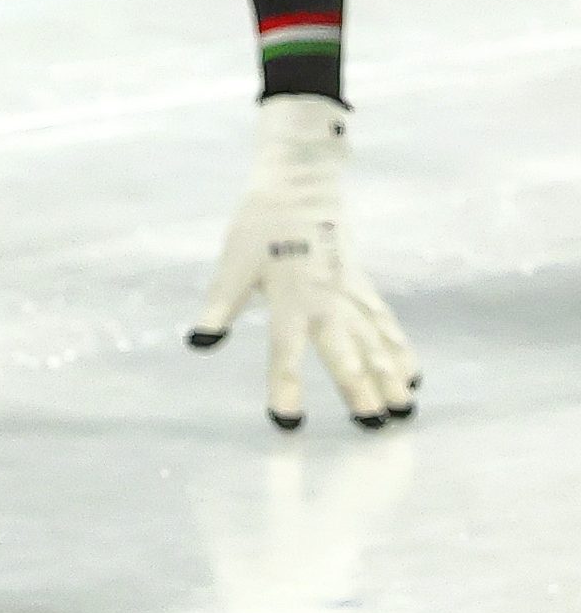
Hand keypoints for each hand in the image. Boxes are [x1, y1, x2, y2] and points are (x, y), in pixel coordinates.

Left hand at [189, 93, 415, 429]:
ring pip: (374, 342)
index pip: (284, 352)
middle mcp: (326, 300)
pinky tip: (412, 376)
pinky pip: (385, 323)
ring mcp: (349, 293)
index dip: (285, 387)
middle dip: (360, 390)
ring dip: (390, 376)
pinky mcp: (361, 285)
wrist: (300, 186)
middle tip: (375, 426)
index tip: (288, 421)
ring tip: (404, 410)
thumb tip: (200, 344)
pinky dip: (400, 349)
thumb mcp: (230, 266)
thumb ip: (218, 307)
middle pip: (346, 352)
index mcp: (289, 299)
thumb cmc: (257, 228)